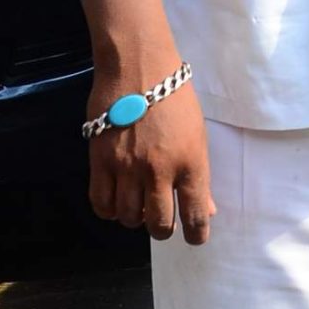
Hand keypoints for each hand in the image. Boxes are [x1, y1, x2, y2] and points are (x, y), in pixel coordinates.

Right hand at [87, 84, 213, 243]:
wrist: (139, 69)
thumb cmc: (176, 100)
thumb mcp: (198, 136)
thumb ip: (200, 176)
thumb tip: (207, 210)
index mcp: (191, 163)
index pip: (196, 214)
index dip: (197, 234)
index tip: (196, 239)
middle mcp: (159, 171)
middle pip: (159, 223)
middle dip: (162, 230)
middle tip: (161, 222)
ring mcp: (127, 168)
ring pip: (128, 217)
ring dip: (134, 219)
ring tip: (137, 207)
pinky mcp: (100, 161)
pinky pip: (101, 202)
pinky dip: (109, 211)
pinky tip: (115, 202)